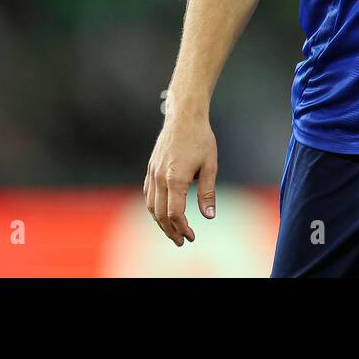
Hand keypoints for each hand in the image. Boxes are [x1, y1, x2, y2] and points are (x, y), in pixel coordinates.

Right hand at [144, 113, 217, 245]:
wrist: (184, 117)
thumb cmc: (201, 139)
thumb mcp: (210, 165)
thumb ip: (207, 192)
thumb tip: (209, 216)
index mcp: (176, 178)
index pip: (175, 213)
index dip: (182, 228)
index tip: (192, 236)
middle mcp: (160, 178)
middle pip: (160, 214)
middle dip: (171, 231)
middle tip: (182, 241)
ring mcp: (152, 173)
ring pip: (151, 206)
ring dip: (160, 222)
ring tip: (172, 231)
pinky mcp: (150, 168)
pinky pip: (148, 194)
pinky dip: (153, 208)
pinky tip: (161, 213)